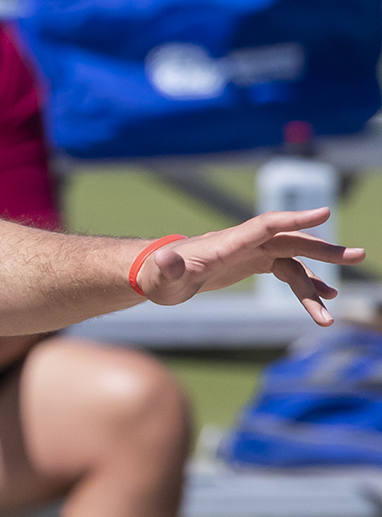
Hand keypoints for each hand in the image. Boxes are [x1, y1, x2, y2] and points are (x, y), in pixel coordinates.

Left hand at [136, 208, 364, 324]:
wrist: (160, 276)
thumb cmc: (159, 276)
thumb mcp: (161, 277)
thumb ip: (167, 268)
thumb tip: (165, 258)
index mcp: (227, 243)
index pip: (266, 225)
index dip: (294, 219)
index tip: (325, 212)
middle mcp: (245, 243)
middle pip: (290, 241)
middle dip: (323, 250)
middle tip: (357, 256)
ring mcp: (252, 253)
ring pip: (294, 262)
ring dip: (316, 281)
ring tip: (336, 304)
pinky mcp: (254, 263)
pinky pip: (288, 272)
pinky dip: (305, 286)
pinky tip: (322, 301)